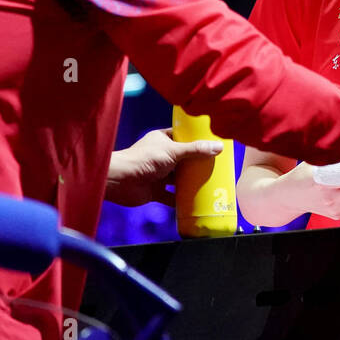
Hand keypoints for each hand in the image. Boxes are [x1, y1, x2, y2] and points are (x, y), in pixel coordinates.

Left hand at [106, 127, 222, 206]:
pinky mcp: (155, 191)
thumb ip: (196, 150)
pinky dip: (182, 200)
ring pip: (179, 178)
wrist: (120, 182)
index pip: (182, 137)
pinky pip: (172, 196)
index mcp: (162, 140)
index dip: (196, 140)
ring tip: (211, 182)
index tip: (212, 143)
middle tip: (216, 165)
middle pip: (183, 159)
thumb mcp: (173, 151)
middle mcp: (160, 156)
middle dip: (197, 163)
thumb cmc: (143, 160)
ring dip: (191, 181)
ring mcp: (158, 174)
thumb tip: (219, 147)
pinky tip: (196, 202)